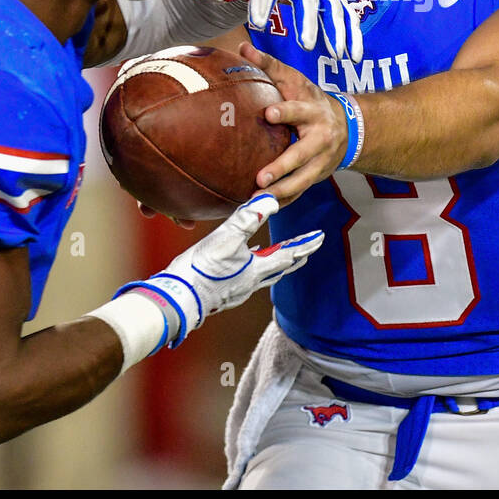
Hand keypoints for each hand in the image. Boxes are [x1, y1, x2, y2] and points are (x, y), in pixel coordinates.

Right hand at [120, 193, 322, 345]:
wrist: (177, 299)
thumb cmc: (200, 267)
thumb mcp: (225, 237)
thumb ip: (248, 218)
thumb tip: (272, 200)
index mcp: (257, 270)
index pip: (289, 255)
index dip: (305, 244)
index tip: (320, 237)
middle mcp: (251, 284)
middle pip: (281, 268)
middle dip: (295, 257)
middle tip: (307, 250)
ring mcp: (237, 292)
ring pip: (264, 276)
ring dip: (275, 264)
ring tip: (279, 255)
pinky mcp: (223, 295)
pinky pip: (247, 280)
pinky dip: (253, 270)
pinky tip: (243, 264)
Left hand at [240, 43, 350, 204]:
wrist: (348, 126)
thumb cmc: (311, 100)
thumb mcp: (296, 81)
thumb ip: (270, 66)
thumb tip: (242, 47)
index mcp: (313, 111)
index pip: (298, 110)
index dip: (285, 112)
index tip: (269, 113)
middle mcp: (319, 139)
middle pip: (301, 154)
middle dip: (282, 166)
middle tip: (260, 176)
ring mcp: (319, 161)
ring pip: (301, 180)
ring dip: (280, 192)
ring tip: (257, 200)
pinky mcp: (316, 177)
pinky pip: (299, 193)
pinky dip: (283, 202)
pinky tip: (263, 209)